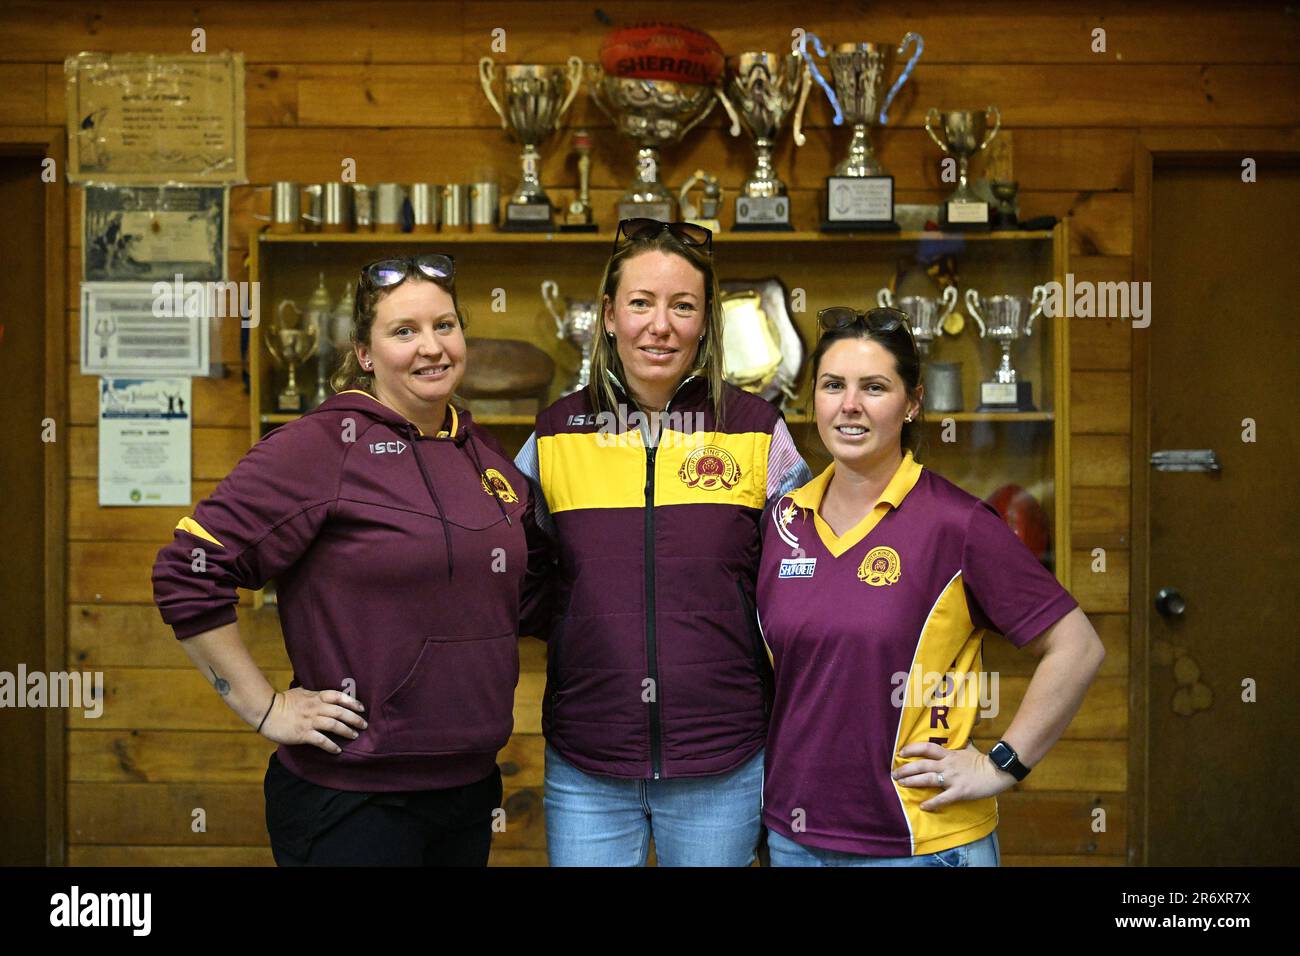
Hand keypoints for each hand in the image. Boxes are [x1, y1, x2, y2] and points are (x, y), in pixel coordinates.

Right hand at [258, 687, 367, 753]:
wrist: (266, 712)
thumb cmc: (282, 701)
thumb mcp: (300, 691)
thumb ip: (313, 692)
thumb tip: (321, 691)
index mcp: (316, 697)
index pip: (338, 696)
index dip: (352, 702)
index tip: (362, 708)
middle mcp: (315, 708)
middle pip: (340, 712)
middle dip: (355, 718)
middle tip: (364, 725)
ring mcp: (310, 721)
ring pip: (334, 725)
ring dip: (347, 731)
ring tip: (355, 735)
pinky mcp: (303, 734)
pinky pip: (321, 740)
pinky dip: (331, 746)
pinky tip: (337, 750)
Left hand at [892, 741, 1017, 810]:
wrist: (998, 772)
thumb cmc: (983, 761)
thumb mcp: (968, 749)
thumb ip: (960, 746)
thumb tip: (960, 739)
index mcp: (949, 754)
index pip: (927, 748)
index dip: (912, 749)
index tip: (900, 752)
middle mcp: (947, 765)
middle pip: (922, 765)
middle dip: (906, 769)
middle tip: (894, 773)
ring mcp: (953, 778)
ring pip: (928, 779)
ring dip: (913, 781)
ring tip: (901, 784)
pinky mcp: (959, 791)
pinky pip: (943, 798)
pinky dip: (932, 803)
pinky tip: (923, 806)